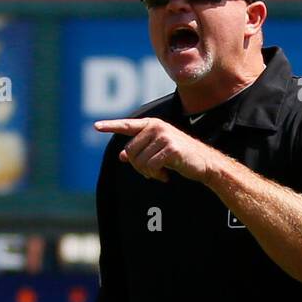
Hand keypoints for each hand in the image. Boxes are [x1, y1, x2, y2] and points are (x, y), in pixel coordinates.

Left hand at [94, 118, 211, 183]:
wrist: (204, 163)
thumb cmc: (181, 157)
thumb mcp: (158, 152)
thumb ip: (141, 151)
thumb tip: (122, 156)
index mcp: (152, 125)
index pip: (127, 126)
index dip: (111, 126)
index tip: (96, 126)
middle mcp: (156, 127)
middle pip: (130, 151)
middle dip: (138, 166)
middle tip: (151, 172)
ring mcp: (164, 136)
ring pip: (140, 160)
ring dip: (148, 172)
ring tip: (161, 172)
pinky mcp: (170, 148)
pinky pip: (151, 166)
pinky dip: (156, 175)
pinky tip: (166, 176)